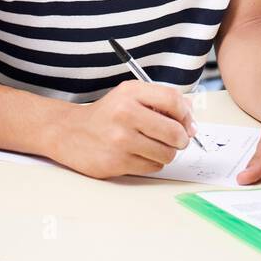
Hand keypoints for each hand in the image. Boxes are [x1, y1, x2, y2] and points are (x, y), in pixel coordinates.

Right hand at [49, 81, 195, 178]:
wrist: (70, 132)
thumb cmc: (107, 114)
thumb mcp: (130, 96)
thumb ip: (161, 101)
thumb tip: (190, 119)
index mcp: (131, 93)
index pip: (173, 100)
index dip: (186, 114)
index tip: (187, 122)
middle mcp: (125, 114)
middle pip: (174, 132)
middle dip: (181, 139)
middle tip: (177, 139)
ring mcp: (120, 140)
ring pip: (166, 154)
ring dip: (165, 153)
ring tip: (153, 146)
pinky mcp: (117, 162)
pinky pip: (152, 167)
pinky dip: (151, 163)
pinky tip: (138, 154)